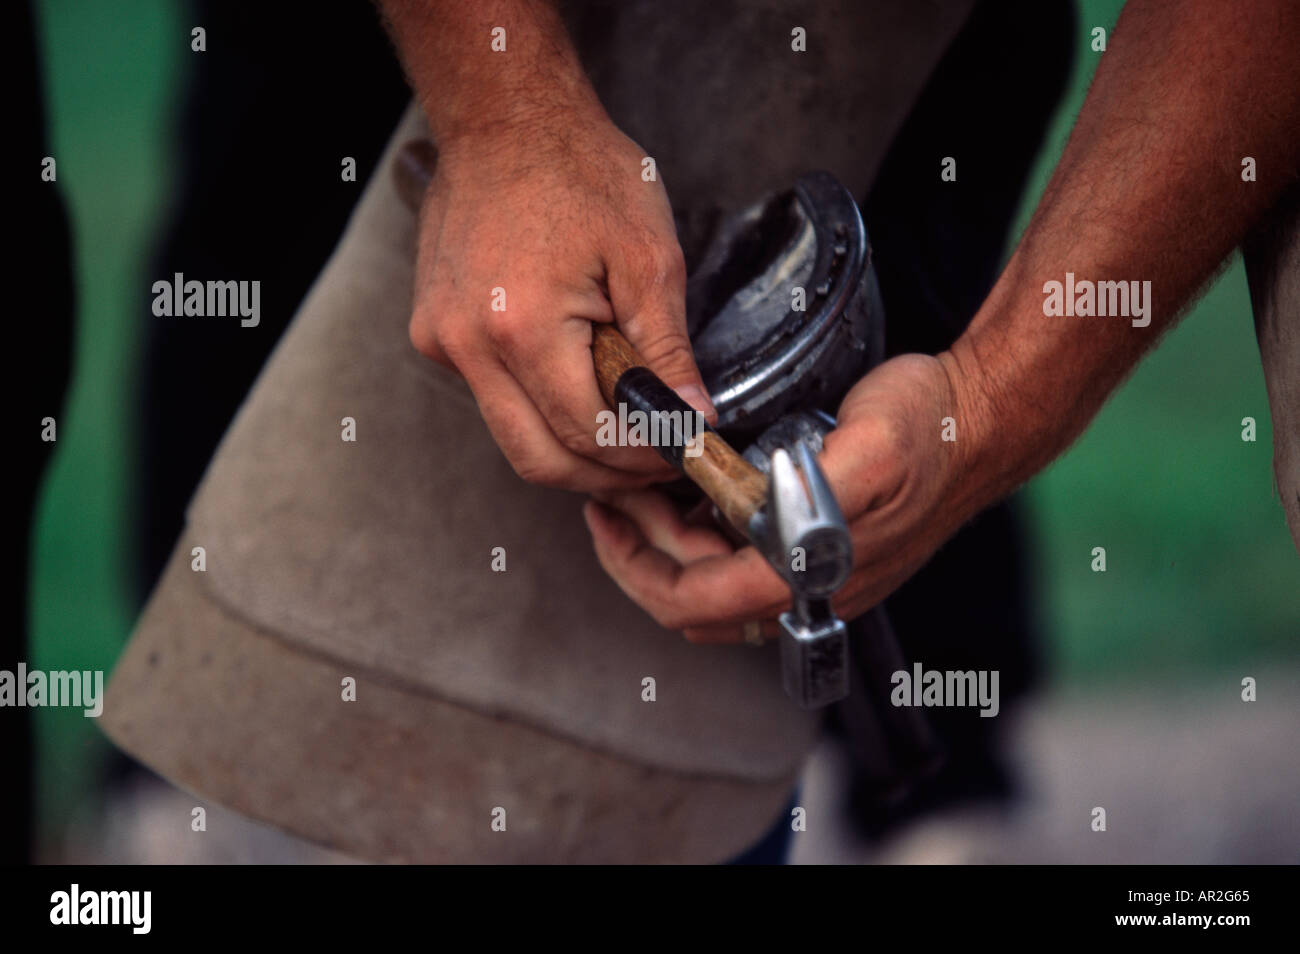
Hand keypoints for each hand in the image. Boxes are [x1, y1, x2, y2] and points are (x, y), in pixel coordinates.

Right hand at [407, 111, 715, 492]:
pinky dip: (538, 410)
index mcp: (523, 328)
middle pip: (538, 459)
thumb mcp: (648, 257)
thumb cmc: (577, 168)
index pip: (588, 435)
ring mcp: (443, 341)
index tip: (677, 454)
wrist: (505, 118)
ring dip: (570, 449)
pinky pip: (491, 398)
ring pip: (511, 437)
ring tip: (625, 434)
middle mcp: (469, 346)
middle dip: (603, 477)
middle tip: (653, 466)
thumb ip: (668, 351)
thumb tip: (693, 419)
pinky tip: (578, 388)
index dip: (640, 458)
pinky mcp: (434, 332)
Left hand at [582, 352, 992, 641]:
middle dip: (640, 552)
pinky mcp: (818, 562)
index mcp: (811, 577)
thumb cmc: (927, 430)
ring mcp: (814, 583)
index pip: (692, 602)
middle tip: (613, 494)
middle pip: (691, 602)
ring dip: (666, 546)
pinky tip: (690, 494)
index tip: (605, 515)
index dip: (634, 564)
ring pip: (711, 589)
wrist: (978, 425)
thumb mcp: (867, 448)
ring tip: (639, 492)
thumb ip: (808, 496)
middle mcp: (810, 595)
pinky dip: (700, 539)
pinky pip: (739, 570)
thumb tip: (755, 531)